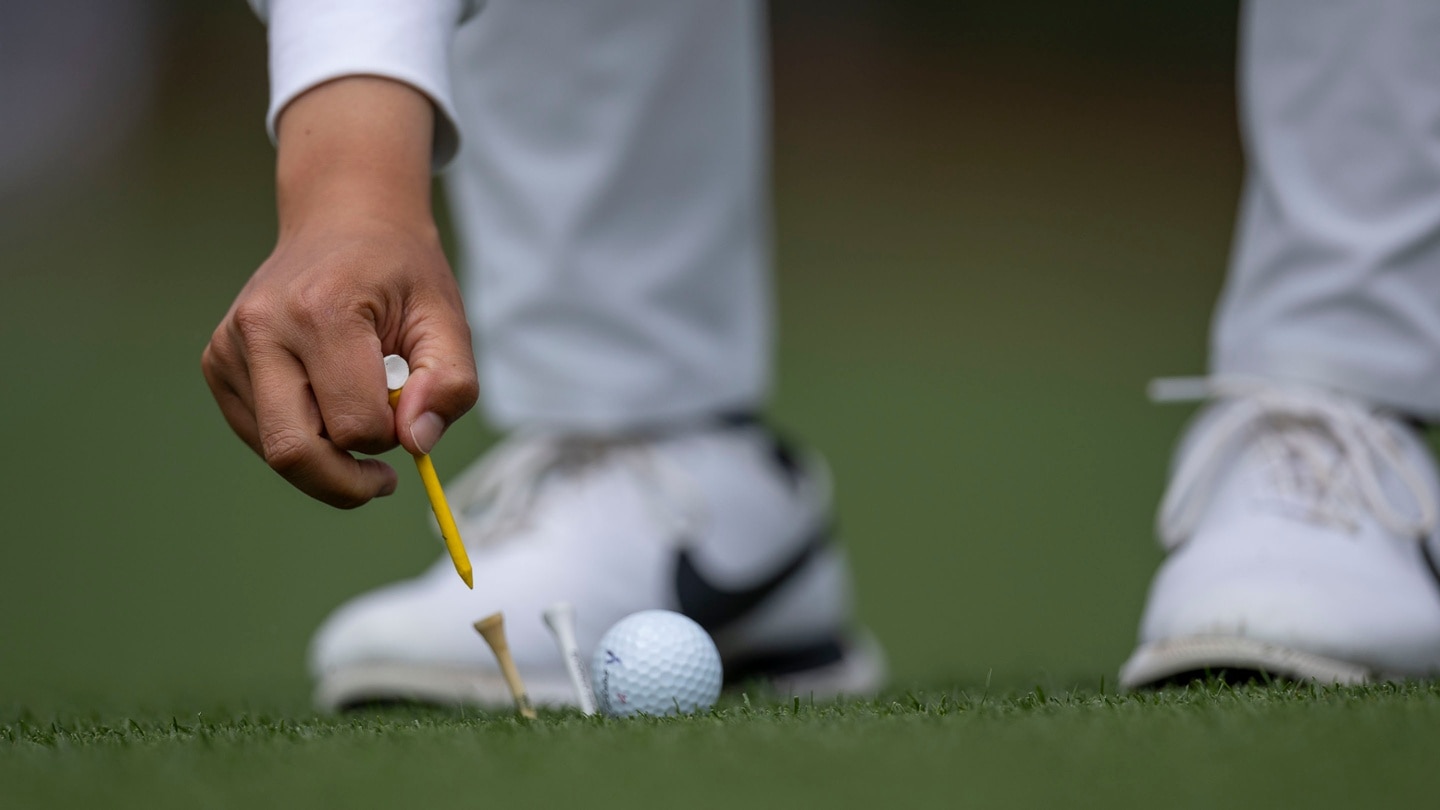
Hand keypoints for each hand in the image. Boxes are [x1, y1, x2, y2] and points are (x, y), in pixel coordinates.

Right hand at [202, 78, 478, 507]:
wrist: (343, 221)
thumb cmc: (400, 273)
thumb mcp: (447, 318)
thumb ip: (448, 384)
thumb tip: (415, 444)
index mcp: (321, 312)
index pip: (354, 424)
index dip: (391, 439)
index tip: (410, 420)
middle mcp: (261, 328)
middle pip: (293, 452)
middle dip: (345, 483)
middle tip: (381, 482)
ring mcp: (229, 347)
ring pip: (275, 450)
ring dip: (325, 457)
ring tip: (358, 415)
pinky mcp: (217, 363)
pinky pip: (258, 434)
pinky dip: (299, 438)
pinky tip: (324, 404)